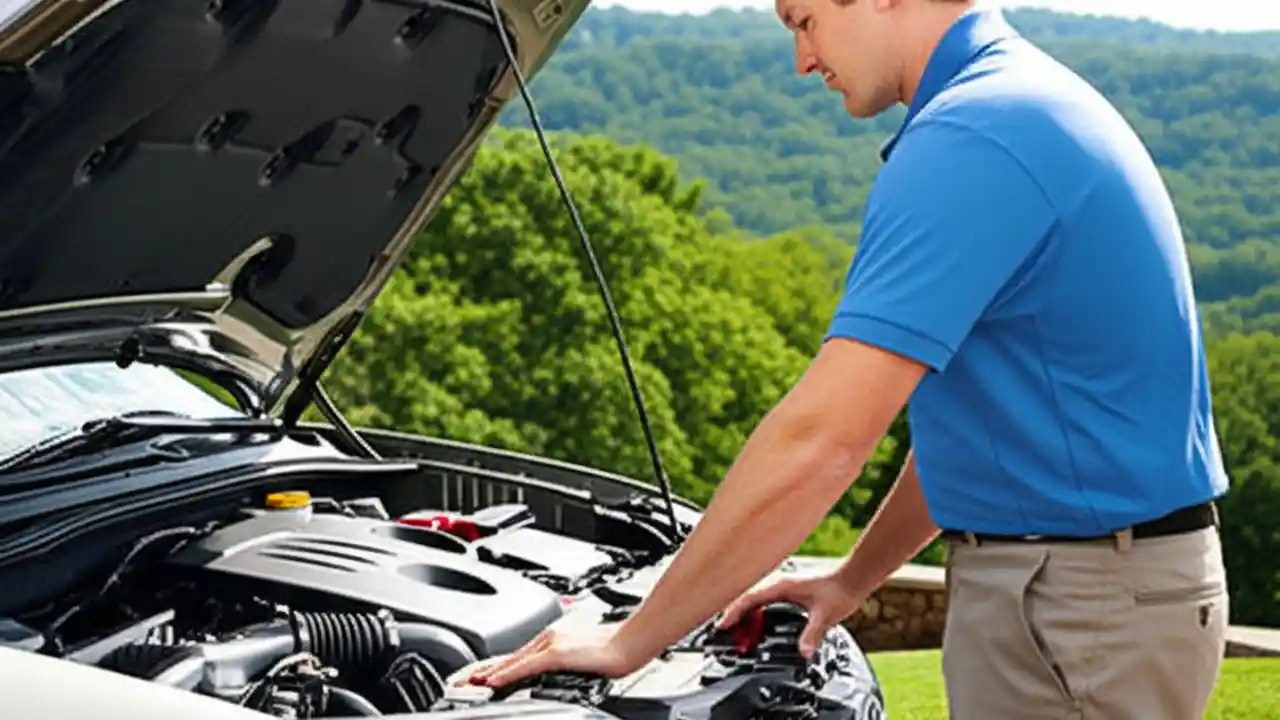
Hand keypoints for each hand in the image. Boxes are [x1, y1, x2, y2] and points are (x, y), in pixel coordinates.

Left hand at [452, 621, 648, 688]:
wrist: (630, 643)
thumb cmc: (612, 650)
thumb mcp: (579, 656)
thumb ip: (560, 664)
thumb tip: (549, 674)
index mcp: (550, 639)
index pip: (514, 655)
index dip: (490, 666)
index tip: (473, 676)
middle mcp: (546, 638)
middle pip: (506, 657)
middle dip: (479, 671)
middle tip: (457, 682)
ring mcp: (551, 644)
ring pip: (511, 661)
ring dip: (486, 674)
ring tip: (467, 685)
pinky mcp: (558, 653)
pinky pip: (526, 666)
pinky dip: (507, 674)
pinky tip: (494, 681)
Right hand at [717, 571, 867, 657]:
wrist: (851, 580)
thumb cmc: (839, 592)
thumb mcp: (824, 616)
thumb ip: (812, 634)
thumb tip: (803, 652)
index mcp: (781, 586)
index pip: (749, 598)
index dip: (734, 612)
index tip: (723, 625)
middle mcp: (778, 583)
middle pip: (746, 597)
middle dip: (733, 613)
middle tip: (724, 632)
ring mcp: (781, 586)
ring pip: (753, 598)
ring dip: (743, 612)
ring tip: (735, 630)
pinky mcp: (787, 591)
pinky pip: (763, 600)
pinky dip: (754, 611)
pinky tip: (755, 622)